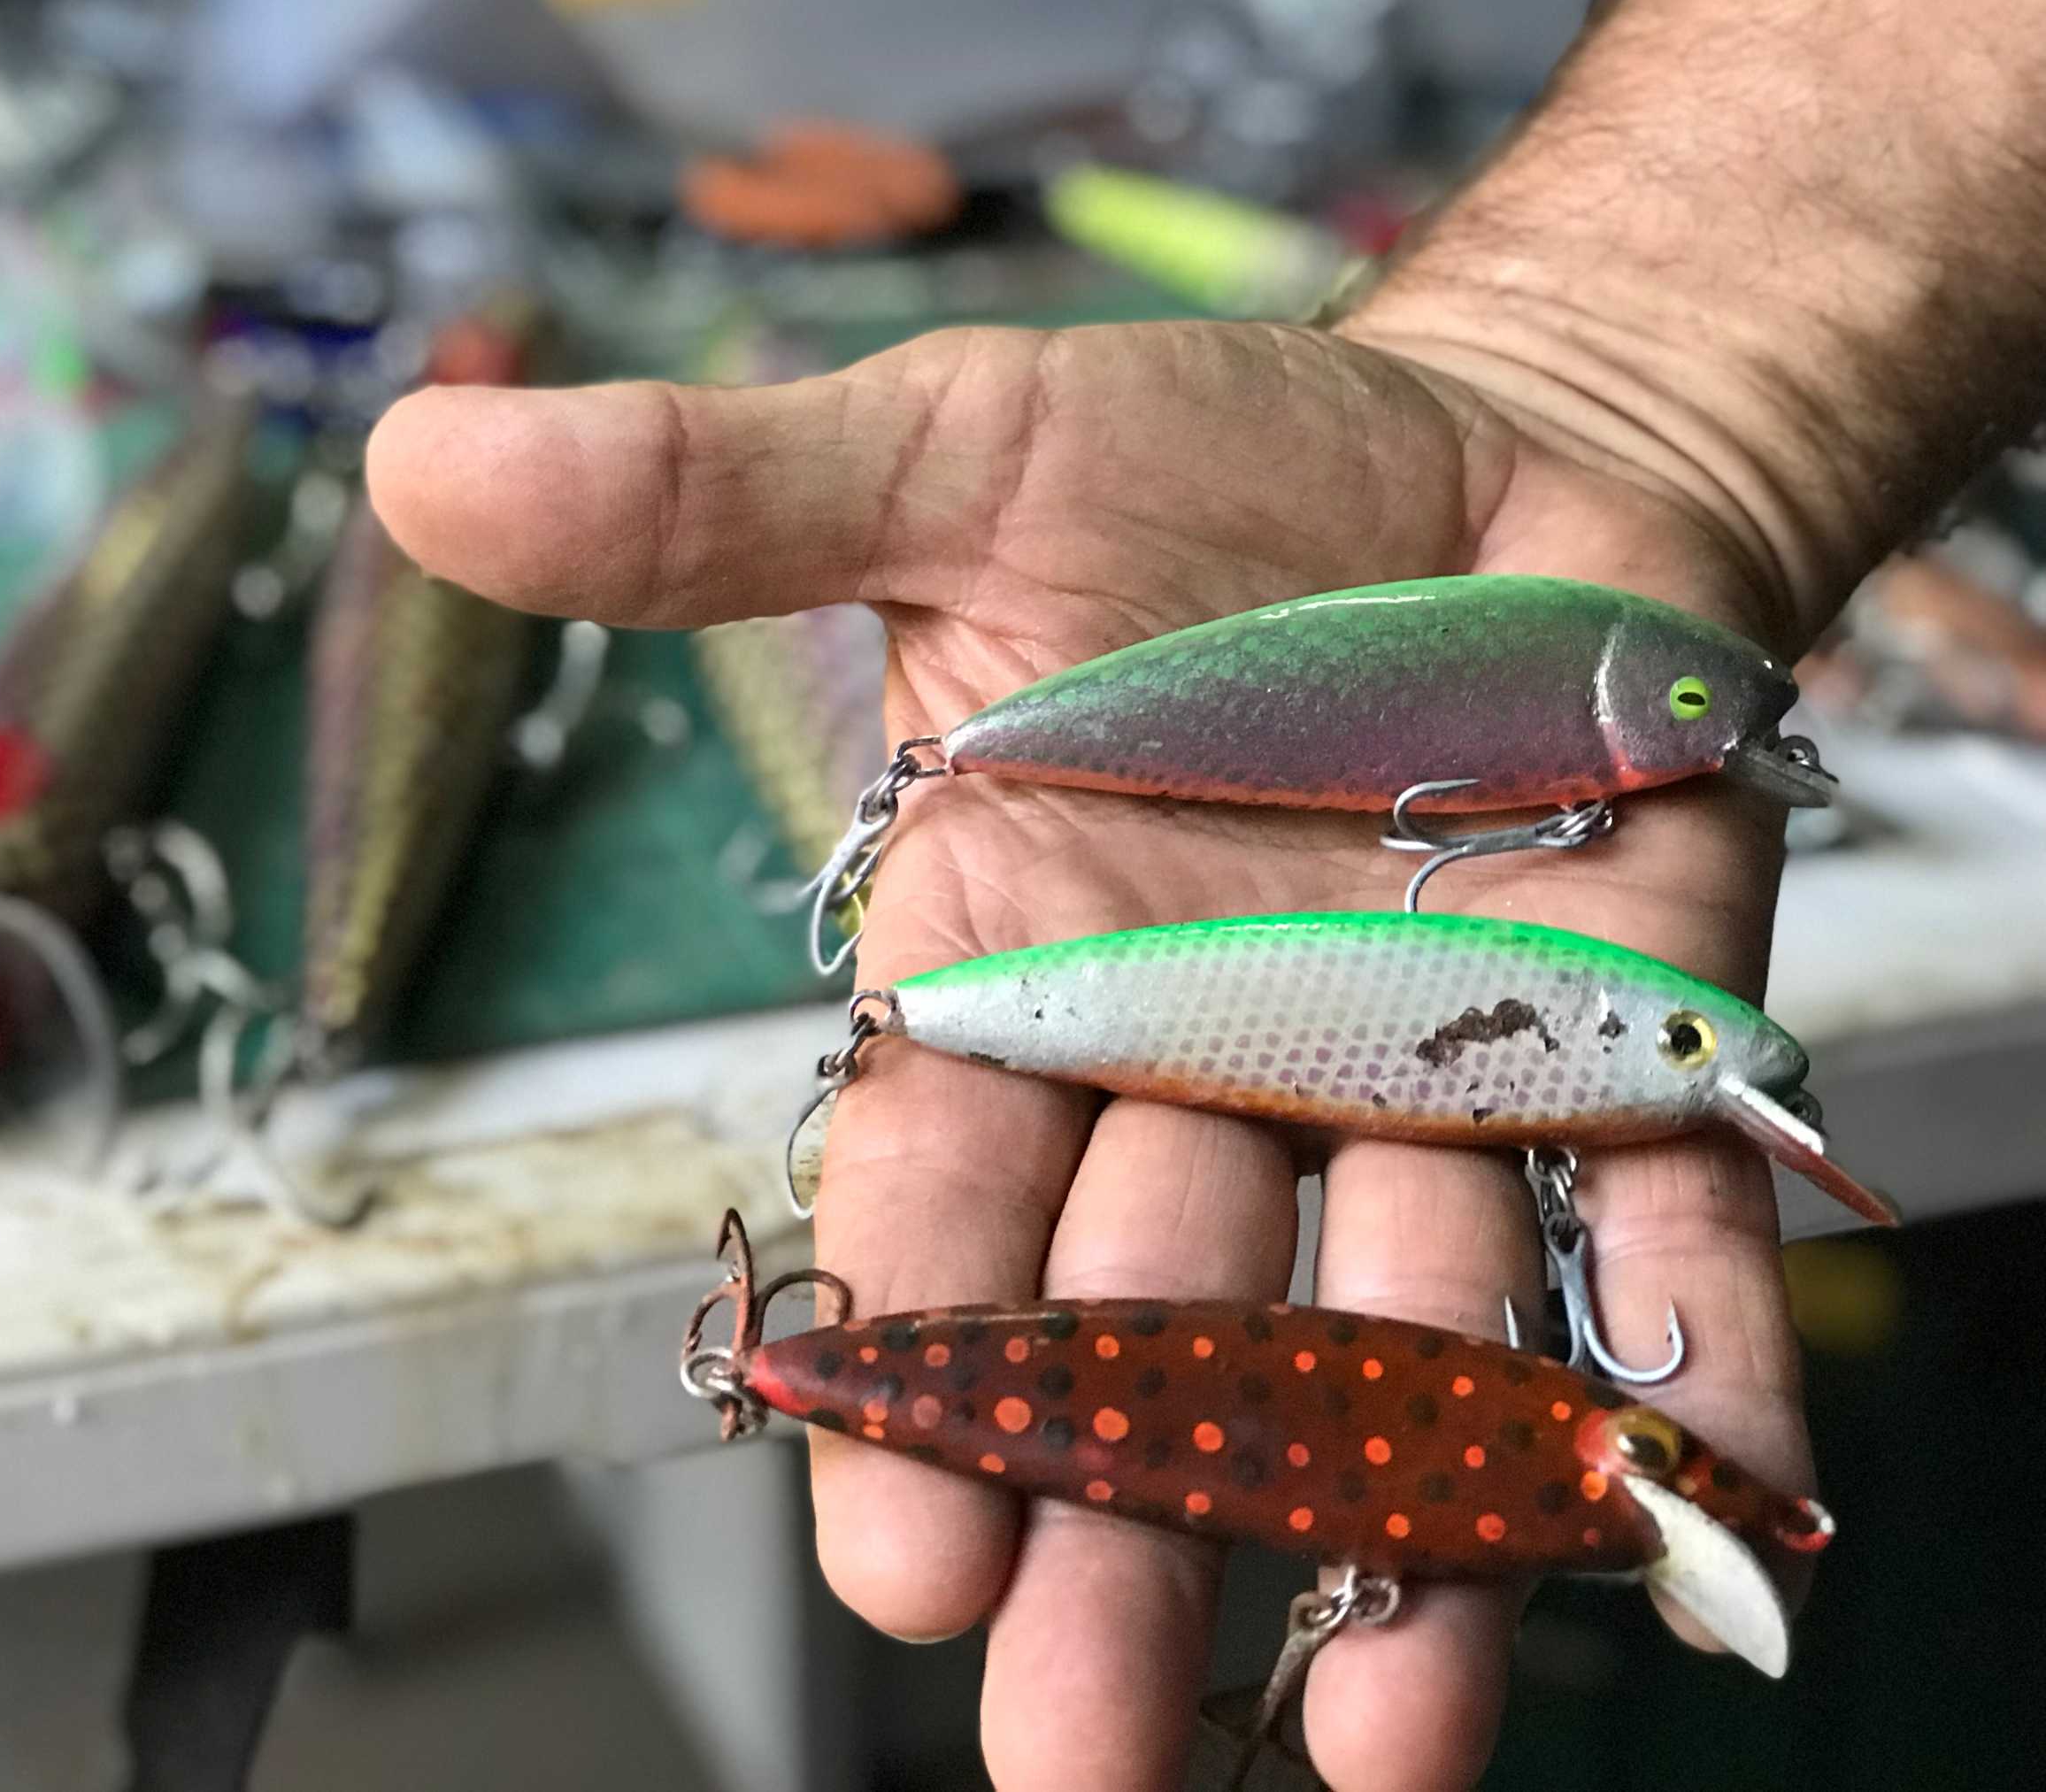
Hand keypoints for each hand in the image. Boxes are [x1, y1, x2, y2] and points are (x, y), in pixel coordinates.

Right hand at [370, 317, 1820, 1790]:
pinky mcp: (1634, 1055)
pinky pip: (1658, 1236)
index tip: (901, 1554)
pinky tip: (1684, 1507)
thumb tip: (422, 462)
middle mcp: (1199, 1075)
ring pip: (1389, 1338)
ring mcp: (1419, 1085)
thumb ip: (708, 506)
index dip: (914, 1374)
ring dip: (1392, 1526)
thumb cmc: (1214, 472)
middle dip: (1114, 1532)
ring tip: (1378, 1733)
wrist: (1513, 445)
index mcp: (1009, 975)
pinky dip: (1684, 1365)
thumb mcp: (949, 464)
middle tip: (1076, 1740)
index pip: (937, 1208)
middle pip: (1141, 1340)